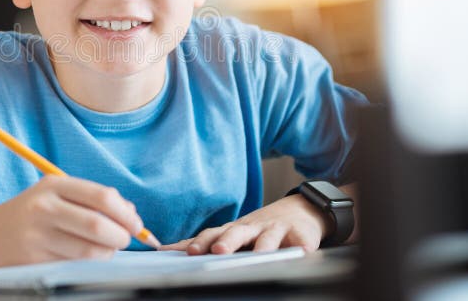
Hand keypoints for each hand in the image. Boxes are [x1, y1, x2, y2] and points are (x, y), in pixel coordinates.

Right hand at [0, 175, 143, 266]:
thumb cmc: (35, 212)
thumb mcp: (58, 194)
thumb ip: (93, 199)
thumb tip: (131, 213)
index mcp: (54, 185)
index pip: (101, 197)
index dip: (125, 213)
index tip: (136, 223)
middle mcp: (44, 208)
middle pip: (97, 226)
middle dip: (121, 236)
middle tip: (125, 239)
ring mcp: (37, 235)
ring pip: (88, 251)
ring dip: (107, 253)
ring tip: (107, 249)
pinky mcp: (33, 260)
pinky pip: (74, 265)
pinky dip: (90, 264)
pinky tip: (88, 257)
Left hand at [160, 194, 330, 254]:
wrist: (301, 211)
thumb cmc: (261, 228)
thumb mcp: (234, 233)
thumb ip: (205, 242)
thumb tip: (166, 250)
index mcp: (234, 230)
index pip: (213, 235)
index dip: (200, 243)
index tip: (186, 252)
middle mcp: (253, 228)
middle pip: (237, 233)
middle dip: (227, 242)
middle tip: (218, 251)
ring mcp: (276, 230)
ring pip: (268, 239)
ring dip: (262, 246)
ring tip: (259, 255)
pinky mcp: (300, 235)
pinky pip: (301, 242)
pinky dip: (301, 247)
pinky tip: (301, 252)